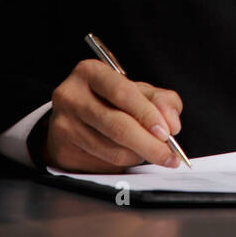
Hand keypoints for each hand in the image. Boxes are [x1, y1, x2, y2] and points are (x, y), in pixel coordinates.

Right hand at [42, 60, 182, 171]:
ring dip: (139, 155)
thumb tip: (172, 123)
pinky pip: (103, 164)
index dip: (147, 114)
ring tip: (151, 151)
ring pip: (112, 150)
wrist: (73, 117)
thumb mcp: (136, 90)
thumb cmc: (109, 100)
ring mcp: (64, 125)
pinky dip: (124, 164)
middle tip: (169, 154)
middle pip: (117, 126)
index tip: (168, 132)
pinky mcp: (63, 150)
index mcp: (90, 72)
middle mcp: (71, 96)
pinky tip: (130, 155)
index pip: (122, 93)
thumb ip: (160, 100)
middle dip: (150, 144)